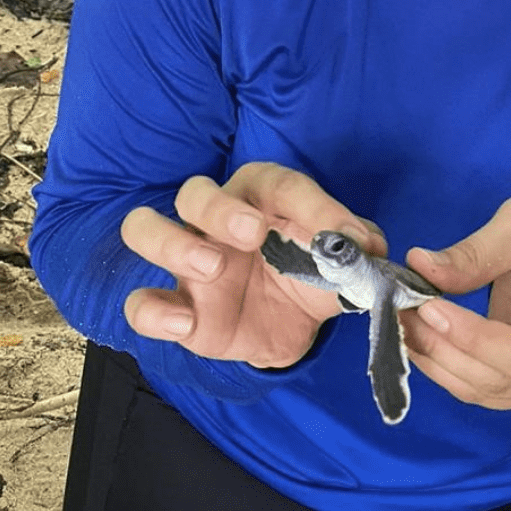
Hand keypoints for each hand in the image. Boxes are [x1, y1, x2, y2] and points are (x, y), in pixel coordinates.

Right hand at [120, 162, 384, 367]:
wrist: (291, 327)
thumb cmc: (311, 274)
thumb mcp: (343, 263)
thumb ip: (359, 247)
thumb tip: (370, 245)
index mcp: (263, 196)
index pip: (279, 184)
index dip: (312, 205)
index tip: (341, 235)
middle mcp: (217, 219)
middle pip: (195, 191)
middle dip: (219, 208)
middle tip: (252, 234)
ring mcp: (190, 261)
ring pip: (145, 227)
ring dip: (175, 243)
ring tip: (213, 268)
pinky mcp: (177, 305)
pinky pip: (140, 300)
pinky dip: (152, 308)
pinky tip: (183, 322)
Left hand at [403, 192, 510, 409]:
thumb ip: (476, 253)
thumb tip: (420, 268)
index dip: (473, 339)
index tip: (429, 307)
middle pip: (506, 381)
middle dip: (446, 350)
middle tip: (401, 311)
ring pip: (491, 392)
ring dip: (441, 361)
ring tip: (405, 321)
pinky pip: (490, 386)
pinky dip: (452, 365)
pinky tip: (424, 337)